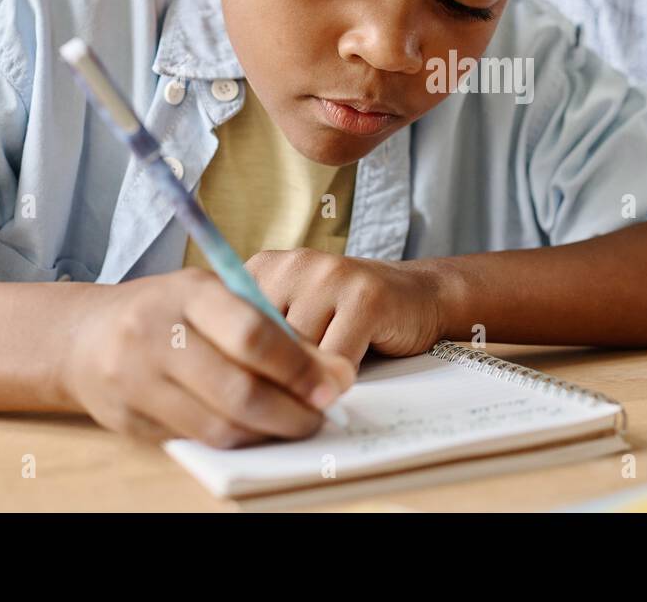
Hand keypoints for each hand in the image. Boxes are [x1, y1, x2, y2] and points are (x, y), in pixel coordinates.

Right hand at [60, 266, 354, 447]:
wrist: (85, 336)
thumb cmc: (169, 312)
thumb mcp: (217, 299)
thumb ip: (274, 329)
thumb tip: (334, 373)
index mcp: (189, 294)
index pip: (253, 334)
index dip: (300, 366)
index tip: (336, 383)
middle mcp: (156, 335)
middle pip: (238, 389)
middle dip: (292, 410)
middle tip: (320, 414)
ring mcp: (137, 381)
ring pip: (219, 425)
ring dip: (268, 432)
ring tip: (294, 423)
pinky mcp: (129, 420)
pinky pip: (197, 440)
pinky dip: (236, 439)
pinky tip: (256, 430)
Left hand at [246, 248, 446, 365]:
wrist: (418, 296)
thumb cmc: (347, 315)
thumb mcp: (294, 315)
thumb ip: (261, 334)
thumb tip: (228, 378)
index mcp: (265, 267)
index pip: (230, 327)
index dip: (242, 362)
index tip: (256, 381)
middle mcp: (294, 263)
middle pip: (263, 343)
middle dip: (280, 373)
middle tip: (297, 383)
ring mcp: (332, 276)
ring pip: (299, 353)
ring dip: (312, 376)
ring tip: (326, 370)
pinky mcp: (365, 298)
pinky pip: (336, 357)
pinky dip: (339, 377)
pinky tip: (348, 369)